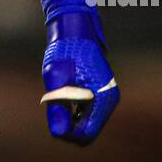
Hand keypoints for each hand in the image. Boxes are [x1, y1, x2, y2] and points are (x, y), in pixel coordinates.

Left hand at [40, 11, 118, 144]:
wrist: (74, 27)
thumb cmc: (65, 48)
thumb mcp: (56, 76)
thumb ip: (58, 105)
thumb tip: (58, 132)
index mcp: (104, 98)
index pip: (86, 134)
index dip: (67, 133)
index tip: (52, 119)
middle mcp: (109, 100)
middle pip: (87, 130)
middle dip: (68, 125)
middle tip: (52, 108)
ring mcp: (106, 95)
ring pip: (86, 121)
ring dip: (70, 116)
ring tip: (57, 98)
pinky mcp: (100, 91)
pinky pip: (87, 111)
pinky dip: (73, 108)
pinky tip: (62, 95)